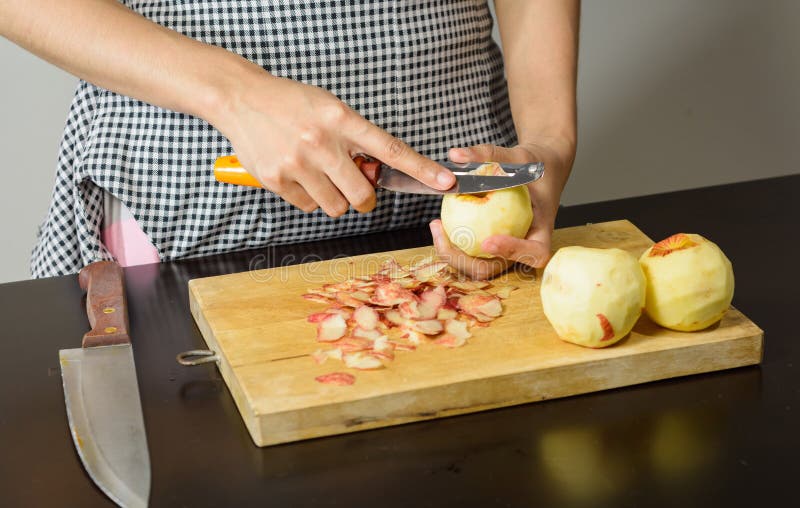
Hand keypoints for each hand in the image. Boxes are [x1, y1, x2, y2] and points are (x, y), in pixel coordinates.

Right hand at [211, 68, 455, 216]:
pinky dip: (309, 198)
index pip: (390, 149)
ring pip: (336, 207)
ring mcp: (297, 164)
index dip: (421, 169)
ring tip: (319, 174)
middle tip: (356, 187)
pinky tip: (298, 175)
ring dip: (335, 198)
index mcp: (341, 119)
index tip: (445, 182)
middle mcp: (321, 142)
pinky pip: (308, 207)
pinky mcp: (276, 180)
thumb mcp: (330, 108)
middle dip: (364, 199)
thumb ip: (354, 139)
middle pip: (362, 195)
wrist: (242, 98)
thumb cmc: (292, 104)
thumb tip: (374, 175)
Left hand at [429, 140, 573, 278]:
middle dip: (465, 260)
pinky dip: (453, 246)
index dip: (513, 252)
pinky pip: (471, 255)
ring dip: (453, 255)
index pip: (535, 253)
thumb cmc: (533, 166)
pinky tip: (438, 226)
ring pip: (479, 267)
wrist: (540, 173)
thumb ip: (487, 155)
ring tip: (436, 227)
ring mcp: (506, 250)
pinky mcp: (491, 248)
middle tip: (443, 236)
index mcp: (540, 229)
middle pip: (496, 268)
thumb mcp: (515, 156)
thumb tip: (455, 154)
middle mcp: (523, 245)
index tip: (488, 240)